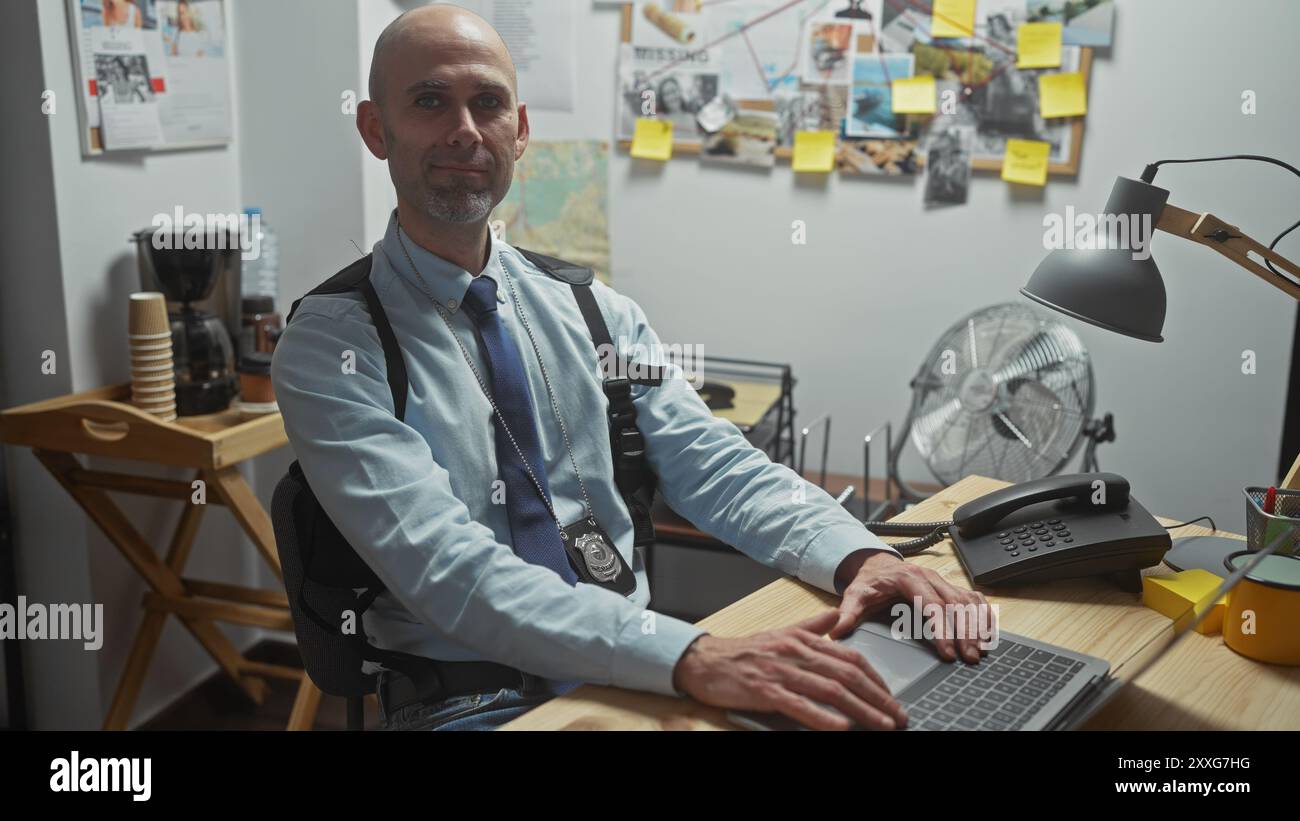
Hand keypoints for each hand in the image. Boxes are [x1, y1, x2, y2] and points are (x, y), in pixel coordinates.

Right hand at [671, 610, 907, 730]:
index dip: (876, 679)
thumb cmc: (744, 652)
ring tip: (881, 725)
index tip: (892, 698)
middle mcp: (796, 652)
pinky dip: (821, 717)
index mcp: (803, 640)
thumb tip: (837, 616)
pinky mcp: (764, 690)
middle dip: (877, 698)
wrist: (704, 660)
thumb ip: (812, 627)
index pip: (850, 658)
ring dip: (860, 710)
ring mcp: (780, 671)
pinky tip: (840, 727)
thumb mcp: (781, 634)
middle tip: (898, 717)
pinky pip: (798, 704)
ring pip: (829, 690)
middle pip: (846, 675)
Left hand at [831, 551, 993, 664]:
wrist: (875, 564)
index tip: (948, 652)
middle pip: (955, 604)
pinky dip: (983, 613)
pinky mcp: (949, 587)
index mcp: (908, 578)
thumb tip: (836, 631)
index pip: (931, 605)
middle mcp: (930, 577)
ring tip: (982, 649)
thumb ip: (847, 613)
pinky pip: (973, 597)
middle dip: (966, 631)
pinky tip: (988, 631)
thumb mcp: (854, 595)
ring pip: (968, 600)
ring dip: (977, 624)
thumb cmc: (869, 582)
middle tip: (971, 657)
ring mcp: (942, 581)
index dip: (942, 629)